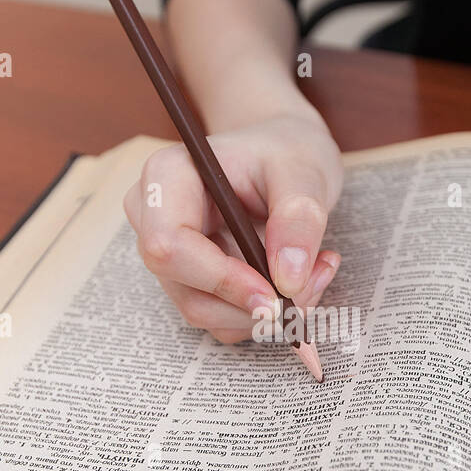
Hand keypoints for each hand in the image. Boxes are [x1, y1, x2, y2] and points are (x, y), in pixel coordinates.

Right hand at [123, 112, 342, 342]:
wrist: (282, 157)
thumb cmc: (286, 151)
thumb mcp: (304, 170)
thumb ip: (299, 219)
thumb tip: (288, 281)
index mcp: (167, 176)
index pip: (169, 245)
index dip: (221, 279)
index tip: (276, 294)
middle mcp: (154, 217)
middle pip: (186, 289)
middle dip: (253, 302)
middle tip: (315, 278)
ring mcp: (169, 254)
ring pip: (205, 312)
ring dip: (267, 311)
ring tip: (316, 271)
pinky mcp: (188, 280)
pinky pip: (221, 318)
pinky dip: (264, 312)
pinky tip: (298, 278)